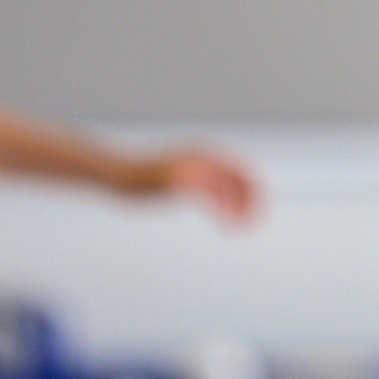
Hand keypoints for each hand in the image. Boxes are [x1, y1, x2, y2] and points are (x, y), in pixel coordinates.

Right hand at [131, 150, 257, 224]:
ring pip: (229, 188)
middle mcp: (203, 155)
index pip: (242, 169)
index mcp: (207, 151)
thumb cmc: (150, 178)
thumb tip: (223, 191)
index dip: (255, 190)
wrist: (121, 174)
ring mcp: (192, 166)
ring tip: (243, 228)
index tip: (258, 210)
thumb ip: (204, 177)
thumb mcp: (184, 173)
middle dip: (253, 200)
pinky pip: (212, 198)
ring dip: (240, 210)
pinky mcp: (181, 181)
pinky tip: (226, 226)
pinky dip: (224, 213)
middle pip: (241, 177)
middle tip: (256, 223)